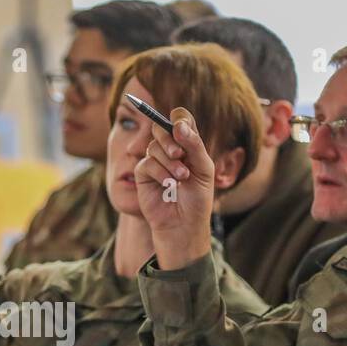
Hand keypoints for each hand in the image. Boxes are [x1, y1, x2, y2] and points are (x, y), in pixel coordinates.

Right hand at [134, 107, 214, 270]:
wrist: (183, 225)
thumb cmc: (197, 199)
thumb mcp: (204, 169)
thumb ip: (194, 145)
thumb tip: (177, 125)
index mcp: (187, 145)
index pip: (180, 120)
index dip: (179, 119)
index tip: (180, 129)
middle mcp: (170, 150)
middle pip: (161, 127)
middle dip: (170, 139)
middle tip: (179, 155)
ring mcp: (155, 161)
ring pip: (154, 146)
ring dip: (169, 162)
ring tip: (181, 178)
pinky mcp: (143, 174)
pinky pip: (146, 163)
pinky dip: (159, 172)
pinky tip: (168, 185)